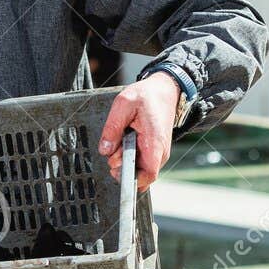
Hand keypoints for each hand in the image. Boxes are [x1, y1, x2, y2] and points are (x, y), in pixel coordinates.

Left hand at [97, 73, 181, 192]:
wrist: (164, 90)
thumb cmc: (147, 96)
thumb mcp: (124, 103)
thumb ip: (112, 127)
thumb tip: (105, 150)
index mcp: (154, 142)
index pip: (148, 175)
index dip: (130, 179)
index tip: (116, 168)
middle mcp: (160, 152)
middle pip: (139, 175)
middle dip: (121, 166)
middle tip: (115, 146)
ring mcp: (157, 153)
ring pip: (138, 170)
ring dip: (124, 160)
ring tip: (122, 140)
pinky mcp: (153, 152)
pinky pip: (139, 163)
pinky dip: (128, 156)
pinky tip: (126, 142)